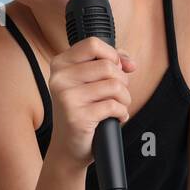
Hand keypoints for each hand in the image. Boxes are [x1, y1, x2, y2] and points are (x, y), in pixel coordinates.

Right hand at [46, 37, 137, 165]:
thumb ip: (109, 63)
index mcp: (60, 64)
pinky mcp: (77, 116)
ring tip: (118, 106)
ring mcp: (66, 97)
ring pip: (114, 85)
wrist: (68, 146)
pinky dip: (121, 113)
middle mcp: (60, 78)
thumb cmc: (82, 110)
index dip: (113, 55)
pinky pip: (113, 106)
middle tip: (118, 94)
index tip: (118, 68)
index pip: (93, 44)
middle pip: (108, 66)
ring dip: (124, 99)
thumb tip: (129, 62)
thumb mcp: (89, 81)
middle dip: (122, 81)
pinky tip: (115, 118)